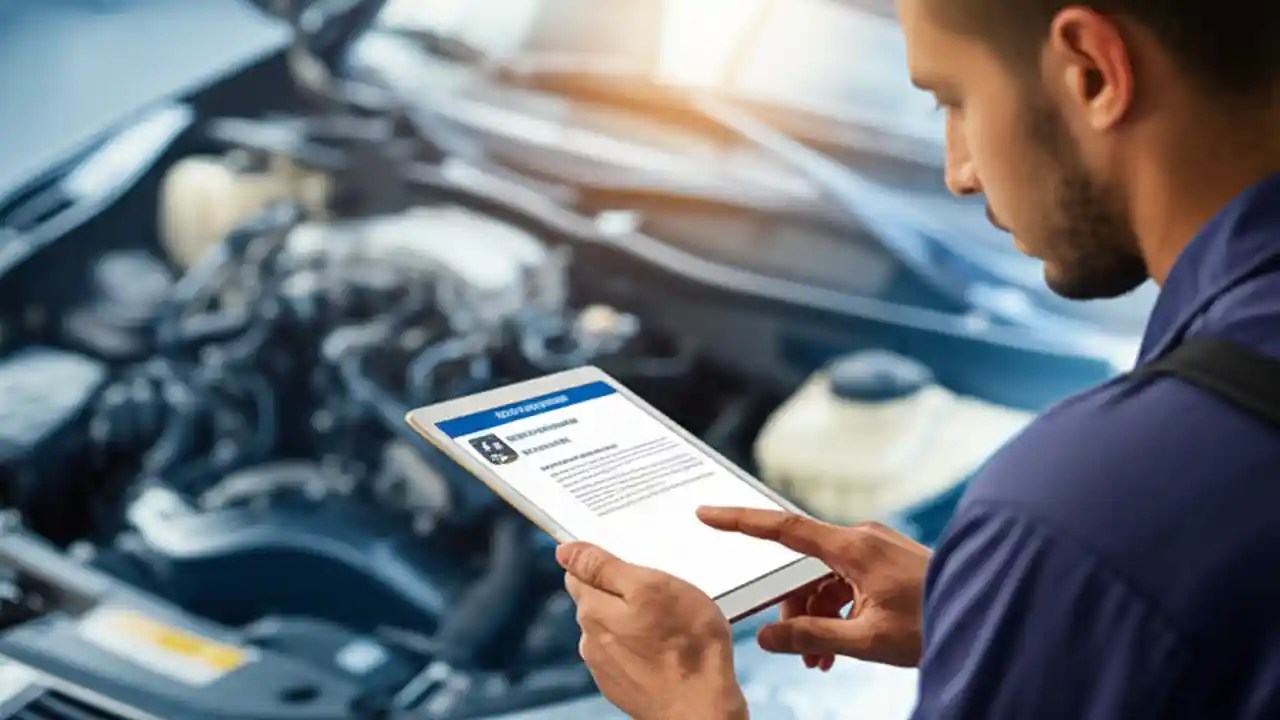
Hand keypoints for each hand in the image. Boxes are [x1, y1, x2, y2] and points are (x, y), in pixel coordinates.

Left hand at [556, 542, 747, 719]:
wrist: (700, 707)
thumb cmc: (686, 645)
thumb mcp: (650, 586)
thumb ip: (603, 567)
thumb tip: (565, 552)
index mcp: (592, 610)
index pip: (578, 572)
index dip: (602, 563)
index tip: (629, 565)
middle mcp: (590, 639)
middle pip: (596, 600)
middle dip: (619, 592)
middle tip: (658, 595)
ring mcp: (605, 666)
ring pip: (612, 629)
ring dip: (631, 621)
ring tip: (667, 625)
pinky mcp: (622, 685)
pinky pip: (625, 655)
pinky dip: (640, 648)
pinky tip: (665, 651)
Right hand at [698, 508, 929, 669]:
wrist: (989, 612)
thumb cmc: (934, 623)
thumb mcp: (867, 640)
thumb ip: (812, 637)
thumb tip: (767, 638)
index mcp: (852, 548)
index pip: (783, 528)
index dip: (740, 521)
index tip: (706, 513)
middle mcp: (861, 538)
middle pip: (803, 569)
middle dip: (795, 610)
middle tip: (798, 654)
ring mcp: (875, 547)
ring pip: (824, 579)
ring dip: (817, 616)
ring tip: (822, 661)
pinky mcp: (886, 559)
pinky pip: (845, 581)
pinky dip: (837, 610)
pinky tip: (840, 647)